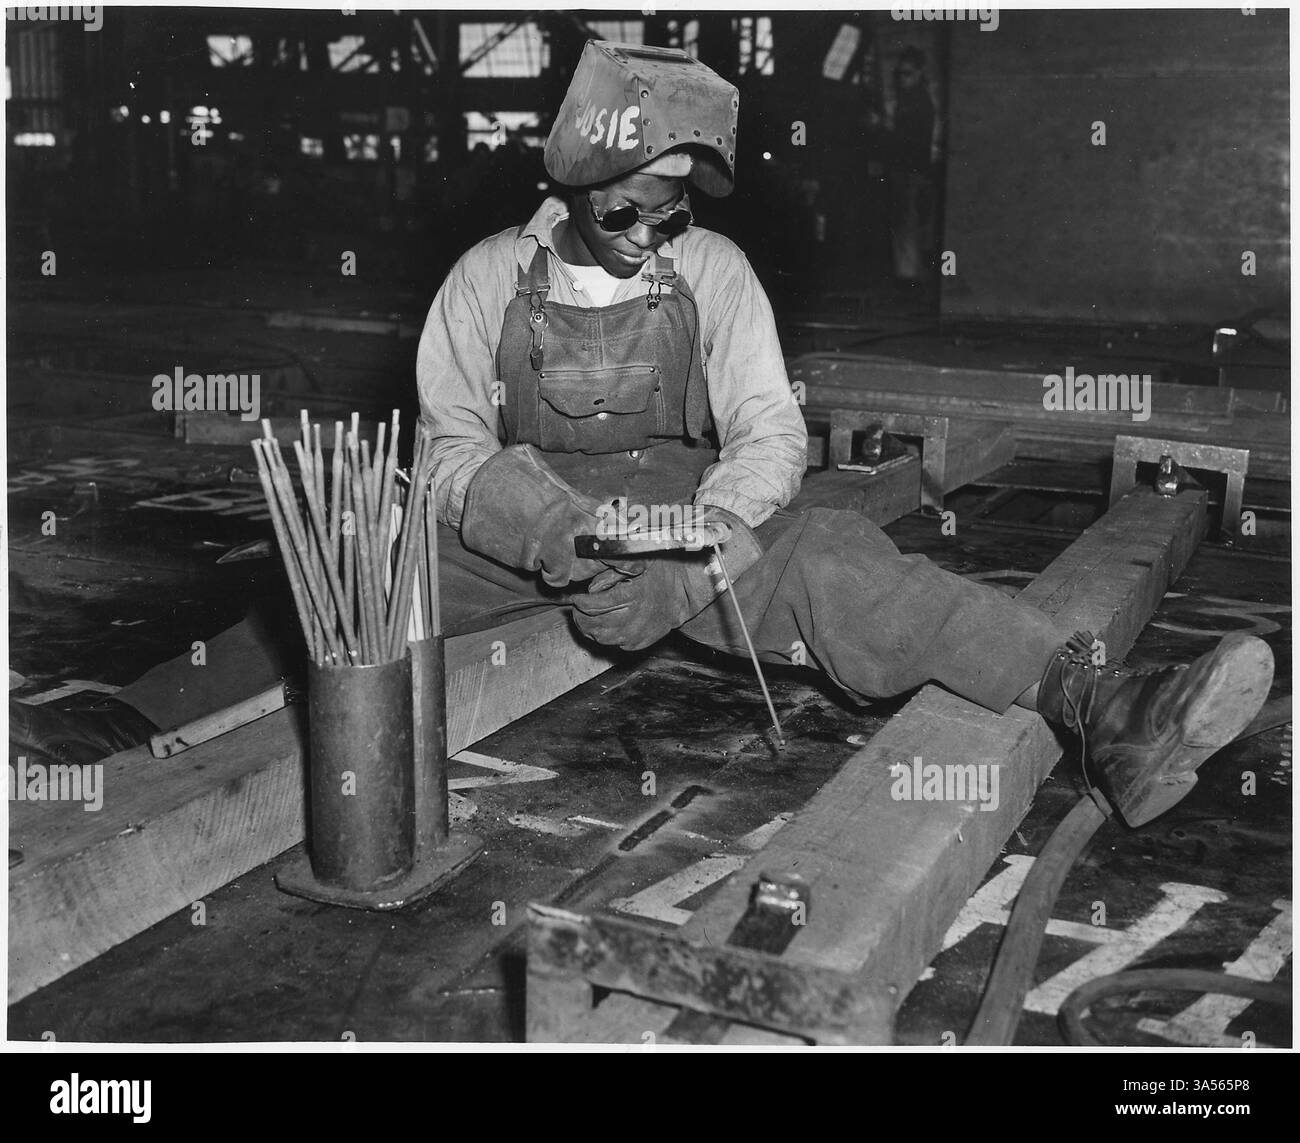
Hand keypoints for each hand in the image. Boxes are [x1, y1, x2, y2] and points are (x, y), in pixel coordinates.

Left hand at [570, 558, 696, 650]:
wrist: (684, 593)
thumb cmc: (660, 573)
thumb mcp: (638, 563)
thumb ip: (612, 573)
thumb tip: (591, 588)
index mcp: (632, 596)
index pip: (595, 605)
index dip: (580, 602)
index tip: (576, 597)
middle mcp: (634, 619)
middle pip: (594, 625)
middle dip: (580, 617)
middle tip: (577, 609)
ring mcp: (637, 634)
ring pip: (601, 638)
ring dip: (590, 628)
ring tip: (587, 618)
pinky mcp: (639, 643)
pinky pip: (615, 645)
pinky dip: (606, 636)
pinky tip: (606, 625)